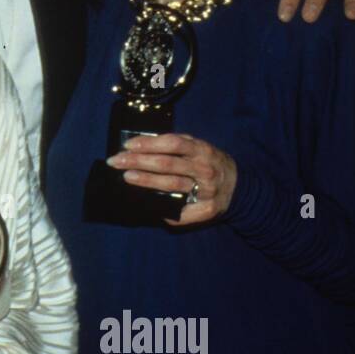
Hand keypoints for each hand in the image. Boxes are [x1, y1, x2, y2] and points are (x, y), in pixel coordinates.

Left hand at [108, 133, 237, 225]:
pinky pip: (181, 210)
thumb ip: (178, 145)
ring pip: (172, 185)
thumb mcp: (199, 148)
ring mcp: (206, 191)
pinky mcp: (205, 209)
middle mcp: (204, 169)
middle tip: (116, 161)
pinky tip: (146, 204)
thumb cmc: (209, 163)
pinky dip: (163, 207)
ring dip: (146, 181)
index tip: (128, 145)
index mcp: (202, 150)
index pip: (173, 143)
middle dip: (139, 161)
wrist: (238, 187)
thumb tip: (144, 144)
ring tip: (127, 177)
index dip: (149, 143)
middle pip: (167, 164)